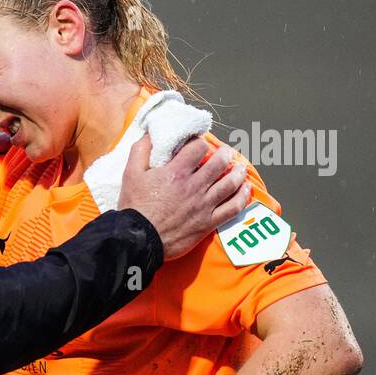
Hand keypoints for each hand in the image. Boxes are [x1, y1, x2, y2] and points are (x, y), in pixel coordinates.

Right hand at [117, 135, 250, 259]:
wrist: (139, 240)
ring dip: (238, 171)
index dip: (200, 142)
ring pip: (231, 183)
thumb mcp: (130, 174)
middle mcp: (194, 186)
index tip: (199, 144)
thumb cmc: (135, 208)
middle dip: (225, 153)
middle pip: (220, 162)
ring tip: (239, 167)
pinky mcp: (208, 222)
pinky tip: (245, 189)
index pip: (199, 147)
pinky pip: (233, 208)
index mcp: (176, 172)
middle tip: (225, 152)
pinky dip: (242, 196)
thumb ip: (141, 151)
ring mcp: (204, 205)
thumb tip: (149, 134)